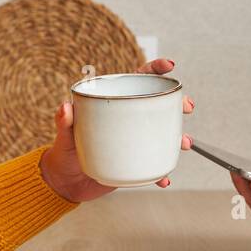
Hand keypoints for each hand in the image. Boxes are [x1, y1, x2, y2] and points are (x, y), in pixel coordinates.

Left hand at [40, 58, 194, 202]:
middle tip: (187, 106)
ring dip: (179, 137)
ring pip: (163, 133)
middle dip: (178, 102)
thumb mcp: (63, 137)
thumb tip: (65, 108)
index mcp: (113, 104)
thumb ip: (64, 122)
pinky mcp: (135, 161)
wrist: (65, 184)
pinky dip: (162, 173)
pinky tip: (164, 179)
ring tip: (184, 142)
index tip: (169, 66)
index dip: (154, 69)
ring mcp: (134, 140)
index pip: (136, 79)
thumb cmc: (63, 154)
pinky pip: (154, 165)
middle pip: (158, 104)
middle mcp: (127, 120)